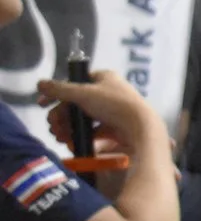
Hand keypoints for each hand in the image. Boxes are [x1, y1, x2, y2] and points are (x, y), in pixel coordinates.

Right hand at [38, 70, 164, 158]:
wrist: (140, 127)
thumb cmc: (113, 104)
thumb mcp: (83, 93)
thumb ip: (59, 89)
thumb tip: (39, 84)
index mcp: (104, 78)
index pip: (74, 83)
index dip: (56, 94)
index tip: (41, 105)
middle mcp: (108, 92)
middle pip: (75, 103)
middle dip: (60, 115)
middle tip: (52, 126)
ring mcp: (112, 110)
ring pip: (82, 118)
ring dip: (66, 127)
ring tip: (59, 136)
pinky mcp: (114, 127)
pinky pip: (91, 130)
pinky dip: (79, 135)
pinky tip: (70, 142)